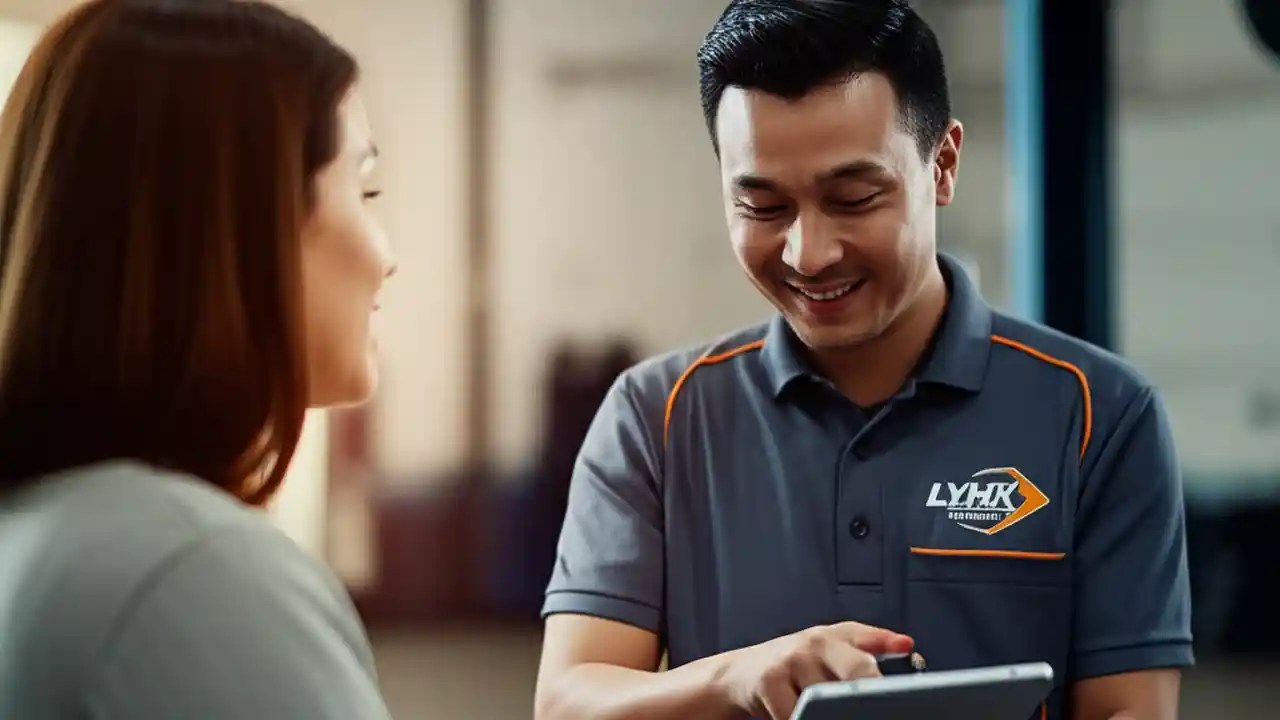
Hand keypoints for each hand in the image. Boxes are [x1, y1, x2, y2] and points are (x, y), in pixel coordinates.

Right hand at [715, 621, 913, 719]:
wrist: (741, 675)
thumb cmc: (795, 663)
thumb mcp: (833, 646)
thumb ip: (871, 644)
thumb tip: (907, 645)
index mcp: (836, 635)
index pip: (871, 638)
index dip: (890, 649)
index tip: (897, 678)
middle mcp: (816, 642)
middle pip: (857, 669)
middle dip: (867, 692)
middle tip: (872, 706)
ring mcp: (792, 660)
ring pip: (826, 697)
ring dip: (833, 711)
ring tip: (833, 712)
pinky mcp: (769, 682)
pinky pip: (796, 713)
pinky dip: (803, 719)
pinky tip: (805, 717)